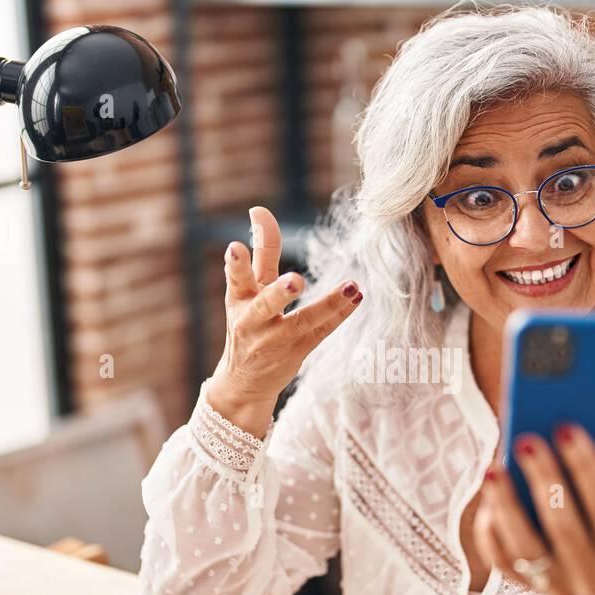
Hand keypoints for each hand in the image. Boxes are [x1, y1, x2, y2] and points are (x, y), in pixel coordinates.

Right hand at [206, 206, 361, 436]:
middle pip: (265, 304)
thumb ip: (259, 252)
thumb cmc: (248, 322)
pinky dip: (339, 315)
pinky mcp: (296, 352)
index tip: (240, 240)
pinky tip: (356, 298)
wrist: (244, 382)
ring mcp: (275, 340)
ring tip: (350, 288)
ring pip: (302, 322)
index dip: (239, 259)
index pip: (238, 274)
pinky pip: (321, 332)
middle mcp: (252, 320)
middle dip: (279, 293)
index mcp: (238, 299)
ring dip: (327, 305)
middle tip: (295, 281)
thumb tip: (259, 211)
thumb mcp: (246, 290)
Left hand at [474, 427, 594, 594]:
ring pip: (524, 549)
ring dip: (505, 507)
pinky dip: (491, 533)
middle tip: (525, 440)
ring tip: (494, 470)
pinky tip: (489, 501)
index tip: (566, 428)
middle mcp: (593, 576)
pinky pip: (504, 563)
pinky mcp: (534, 589)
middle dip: (543, 480)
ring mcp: (560, 587)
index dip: (585, 465)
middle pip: (562, 526)